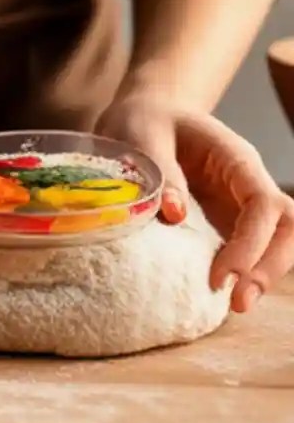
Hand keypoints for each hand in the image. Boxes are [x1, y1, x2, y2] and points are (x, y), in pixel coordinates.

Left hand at [96, 96, 293, 311]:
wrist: (148, 116)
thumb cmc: (146, 122)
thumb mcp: (143, 136)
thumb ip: (160, 172)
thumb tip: (175, 215)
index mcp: (236, 160)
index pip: (264, 203)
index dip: (251, 242)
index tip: (222, 274)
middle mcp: (247, 185)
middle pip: (287, 226)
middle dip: (271, 266)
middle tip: (238, 302)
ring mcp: (239, 206)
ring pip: (278, 241)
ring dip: (263, 274)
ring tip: (235, 306)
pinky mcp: (224, 222)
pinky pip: (247, 251)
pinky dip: (241, 273)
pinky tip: (219, 298)